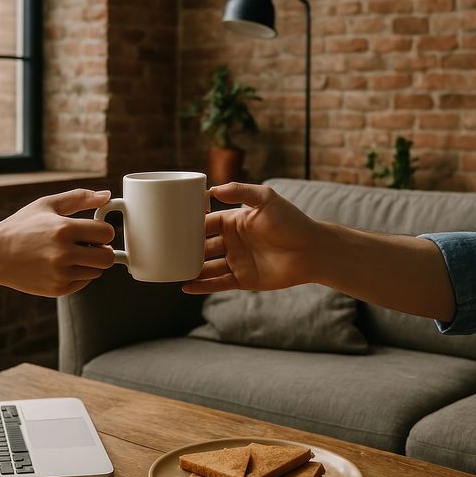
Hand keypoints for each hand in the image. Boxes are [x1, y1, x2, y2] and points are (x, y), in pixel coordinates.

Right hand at [0, 189, 114, 296]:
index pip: (106, 232)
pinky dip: (78, 274)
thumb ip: (79, 198)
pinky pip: (83, 282)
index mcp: (64, 229)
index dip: (103, 230)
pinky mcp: (57, 290)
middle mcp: (63, 253)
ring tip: (70, 254)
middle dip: (103, 250)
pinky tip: (61, 265)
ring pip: (97, 271)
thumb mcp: (47, 205)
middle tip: (90, 245)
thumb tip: (107, 196)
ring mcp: (60, 274)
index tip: (94, 230)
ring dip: (90, 263)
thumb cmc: (22, 226)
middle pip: (108, 257)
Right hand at [182, 182, 329, 294]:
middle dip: (184, 248)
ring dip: (190, 268)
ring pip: (207, 266)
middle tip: (163, 249)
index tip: (169, 225)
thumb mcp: (267, 200)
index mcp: (235, 221)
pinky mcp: (244, 279)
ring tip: (169, 269)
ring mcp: (237, 261)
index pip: (206, 222)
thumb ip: (241, 192)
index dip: (189, 224)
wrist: (313, 250)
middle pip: (202, 245)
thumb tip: (213, 190)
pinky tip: (186, 286)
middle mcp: (233, 242)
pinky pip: (218, 283)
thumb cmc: (292, 221)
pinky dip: (202, 286)